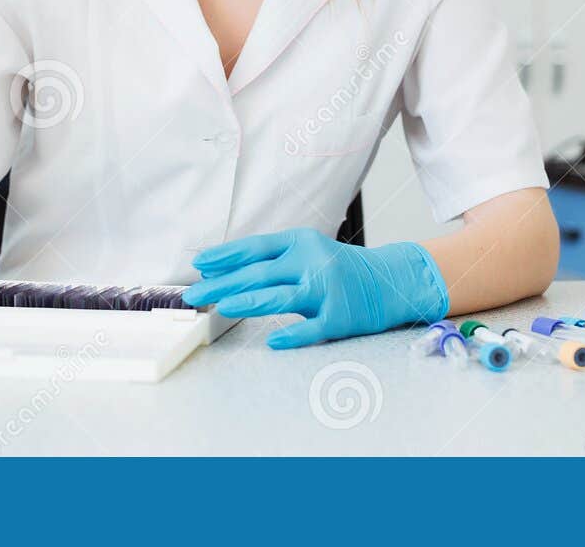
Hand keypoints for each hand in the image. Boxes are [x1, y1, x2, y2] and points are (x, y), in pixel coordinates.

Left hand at [181, 227, 449, 348]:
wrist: (392, 280)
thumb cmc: (340, 268)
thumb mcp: (308, 252)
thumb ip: (274, 260)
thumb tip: (225, 272)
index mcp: (300, 242)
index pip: (255, 248)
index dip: (225, 256)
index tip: (198, 265)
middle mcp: (312, 262)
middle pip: (259, 273)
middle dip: (222, 284)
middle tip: (192, 295)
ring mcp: (327, 290)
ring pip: (280, 297)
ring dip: (247, 303)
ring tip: (219, 308)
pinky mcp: (341, 317)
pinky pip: (313, 329)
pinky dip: (293, 335)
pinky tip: (273, 341)